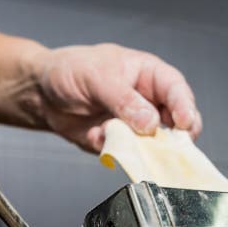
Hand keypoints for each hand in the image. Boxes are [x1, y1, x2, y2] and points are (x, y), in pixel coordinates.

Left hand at [34, 43, 201, 151]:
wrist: (42, 94)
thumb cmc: (71, 71)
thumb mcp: (97, 77)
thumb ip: (125, 100)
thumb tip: (150, 123)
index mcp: (149, 76)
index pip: (176, 90)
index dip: (184, 107)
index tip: (185, 124)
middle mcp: (148, 102)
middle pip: (177, 123)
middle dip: (175, 137)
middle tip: (171, 146)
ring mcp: (136, 127)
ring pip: (155, 145)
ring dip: (143, 149)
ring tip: (126, 141)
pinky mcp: (121, 145)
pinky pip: (126, 155)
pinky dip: (114, 151)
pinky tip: (95, 136)